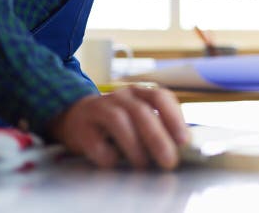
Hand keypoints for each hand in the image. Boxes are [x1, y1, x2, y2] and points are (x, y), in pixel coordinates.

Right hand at [48, 86, 189, 169]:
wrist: (75, 117)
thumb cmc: (116, 123)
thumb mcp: (139, 119)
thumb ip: (159, 129)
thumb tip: (181, 150)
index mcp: (139, 93)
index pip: (160, 97)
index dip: (174, 118)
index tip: (184, 141)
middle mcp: (120, 97)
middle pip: (141, 112)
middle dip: (157, 138)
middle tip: (169, 160)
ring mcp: (99, 108)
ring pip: (118, 121)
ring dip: (134, 145)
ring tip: (143, 165)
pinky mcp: (81, 127)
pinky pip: (95, 141)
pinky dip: (107, 154)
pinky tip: (114, 162)